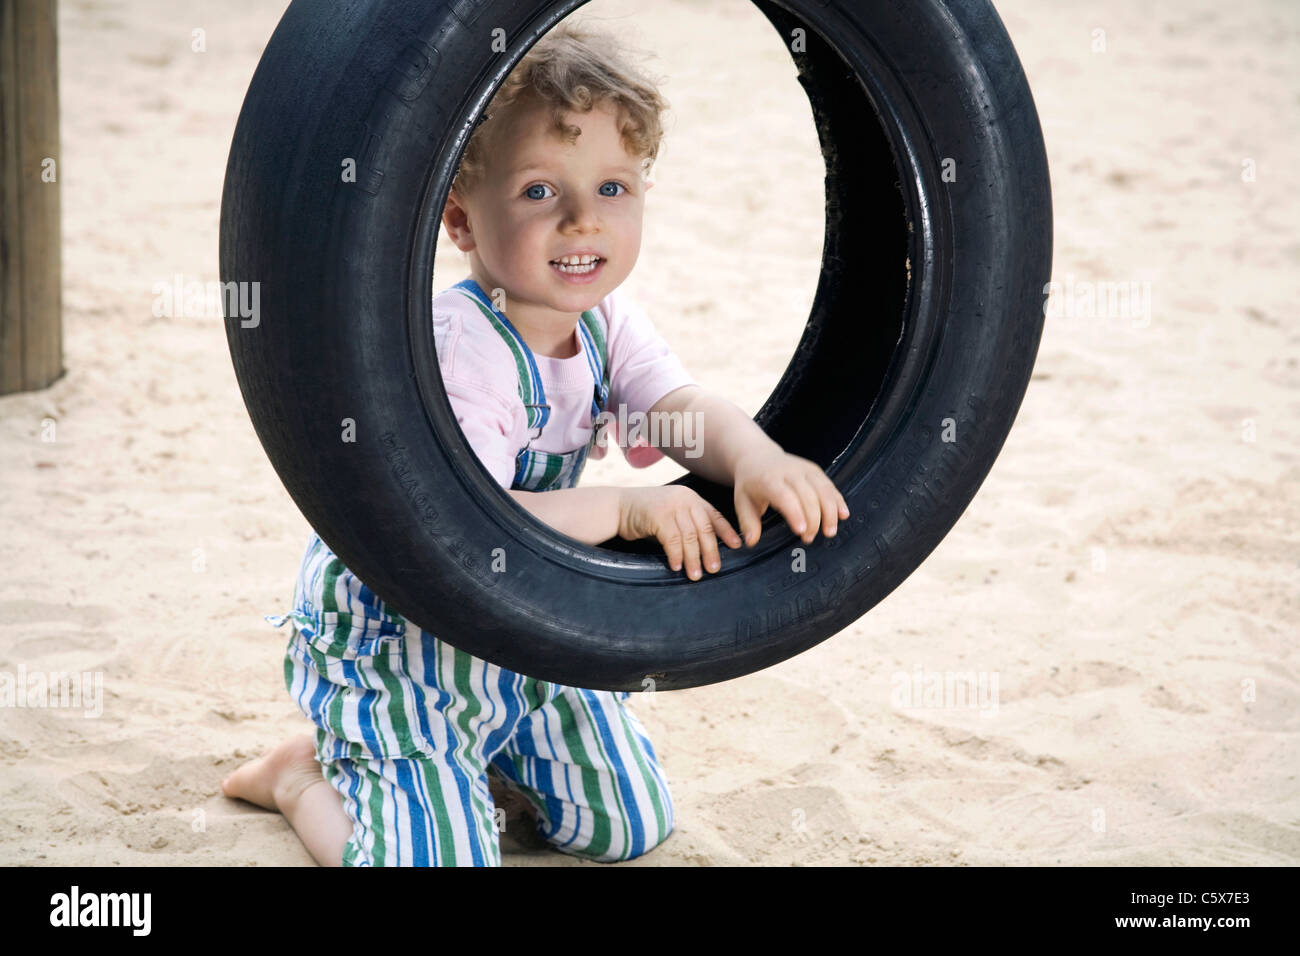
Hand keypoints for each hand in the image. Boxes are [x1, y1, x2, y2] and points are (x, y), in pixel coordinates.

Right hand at [617, 486, 743, 580]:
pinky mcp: (658, 516)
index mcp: (691, 498)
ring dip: (693, 559)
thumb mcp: (672, 516)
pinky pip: (672, 540)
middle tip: (714, 569)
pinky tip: (676, 567)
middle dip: (710, 551)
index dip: (726, 532)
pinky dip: (676, 556)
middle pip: (704, 529)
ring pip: (690, 537)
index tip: (737, 547)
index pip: (714, 516)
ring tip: (695, 574)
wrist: (617, 507)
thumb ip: (687, 527)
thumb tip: (706, 552)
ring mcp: (671, 506)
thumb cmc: (645, 516)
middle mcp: (684, 499)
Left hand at [733, 448, 849, 546]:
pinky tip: (843, 514)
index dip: (796, 514)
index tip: (801, 531)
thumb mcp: (742, 502)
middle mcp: (789, 472)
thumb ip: (748, 522)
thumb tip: (751, 541)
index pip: (785, 497)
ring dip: (830, 512)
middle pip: (808, 495)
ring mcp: (804, 469)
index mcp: (768, 479)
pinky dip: (838, 500)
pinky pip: (830, 485)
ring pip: (823, 490)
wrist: (758, 457)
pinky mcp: (815, 470)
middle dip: (813, 519)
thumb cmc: (750, 483)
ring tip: (829, 532)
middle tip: (809, 538)